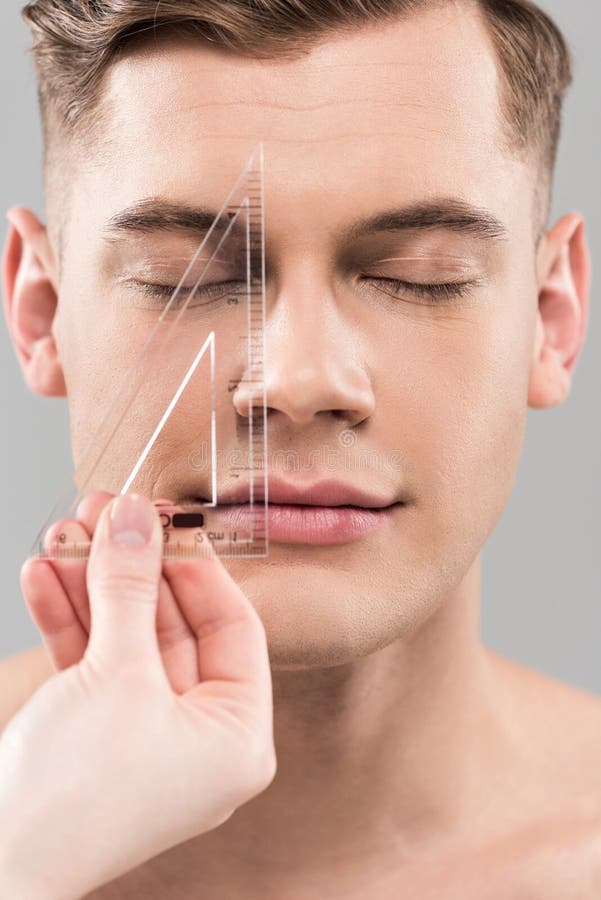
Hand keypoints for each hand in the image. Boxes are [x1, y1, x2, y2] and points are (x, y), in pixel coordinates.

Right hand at [0, 493, 275, 899]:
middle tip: (105, 511)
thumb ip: (130, 587)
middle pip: (172, 626)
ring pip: (125, 638)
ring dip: (91, 584)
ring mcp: (145, 736)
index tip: (165, 521)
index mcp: (236, 737)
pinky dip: (68, 620)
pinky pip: (92, 663)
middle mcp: (198, 738)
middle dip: (131, 568)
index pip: (233, 627)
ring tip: (65, 532)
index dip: (197, 568)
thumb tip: (137, 516)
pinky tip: (44, 574)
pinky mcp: (96, 734)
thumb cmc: (72, 795)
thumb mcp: (116, 673)